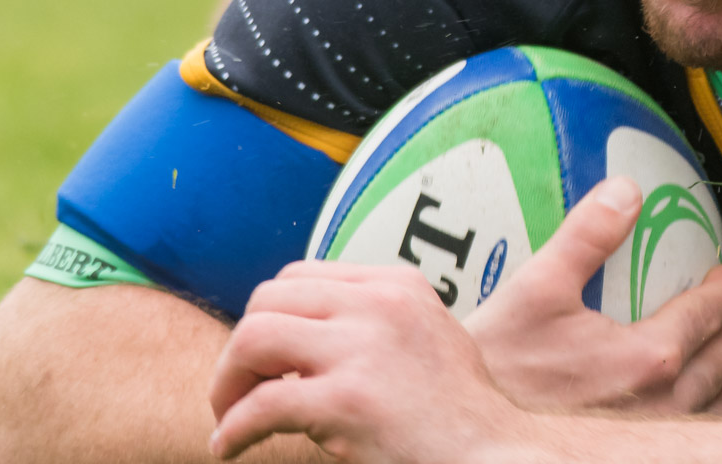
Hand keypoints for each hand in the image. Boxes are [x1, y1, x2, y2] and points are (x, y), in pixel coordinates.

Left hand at [208, 261, 522, 462]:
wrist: (494, 455)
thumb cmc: (457, 415)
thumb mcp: (425, 337)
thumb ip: (374, 322)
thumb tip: (304, 333)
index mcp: (398, 285)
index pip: (299, 276)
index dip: (269, 318)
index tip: (264, 362)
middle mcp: (380, 304)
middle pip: (267, 299)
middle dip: (239, 349)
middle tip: (235, 392)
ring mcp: (364, 349)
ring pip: (253, 338)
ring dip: (227, 382)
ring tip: (228, 417)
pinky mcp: (347, 400)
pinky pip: (260, 406)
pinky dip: (232, 431)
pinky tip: (230, 449)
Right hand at [464, 176, 721, 414]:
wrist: (471, 431)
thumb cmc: (500, 368)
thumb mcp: (537, 288)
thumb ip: (587, 235)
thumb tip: (624, 192)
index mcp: (649, 357)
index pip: (711, 313)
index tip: (719, 276)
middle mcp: (664, 404)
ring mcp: (654, 437)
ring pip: (720, 402)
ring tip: (710, 350)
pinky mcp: (638, 456)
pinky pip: (695, 428)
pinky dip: (702, 405)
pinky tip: (680, 394)